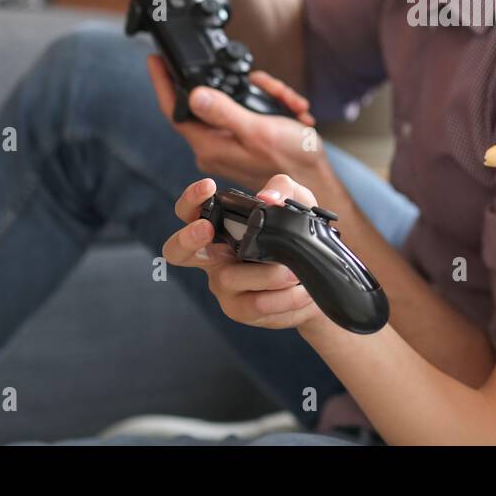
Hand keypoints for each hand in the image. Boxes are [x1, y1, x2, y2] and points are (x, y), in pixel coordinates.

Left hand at [147, 54, 323, 189]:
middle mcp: (214, 147)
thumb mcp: (259, 129)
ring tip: (289, 105)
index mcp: (211, 146)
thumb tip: (194, 95)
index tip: (155, 59)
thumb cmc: (292, 161)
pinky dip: (271, 107)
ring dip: (265, 97)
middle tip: (269, 87)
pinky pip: (248, 113)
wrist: (317, 181)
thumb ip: (225, 112)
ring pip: (235, 103)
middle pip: (212, 101)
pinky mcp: (242, 142)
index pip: (175, 110)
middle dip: (244, 87)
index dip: (163, 82)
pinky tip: (290, 112)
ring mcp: (228, 144)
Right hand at [163, 174, 324, 328]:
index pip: (191, 212)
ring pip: (228, 278)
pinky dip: (283, 297)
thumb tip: (268, 198)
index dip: (192, 200)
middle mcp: (213, 256)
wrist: (318, 277)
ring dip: (267, 274)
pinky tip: (301, 291)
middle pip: (177, 251)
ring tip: (294, 271)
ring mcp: (223, 284)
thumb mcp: (298, 203)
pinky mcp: (239, 309)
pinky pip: (254, 304)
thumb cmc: (297, 235)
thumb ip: (284, 190)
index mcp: (220, 227)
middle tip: (207, 229)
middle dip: (188, 238)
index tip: (209, 187)